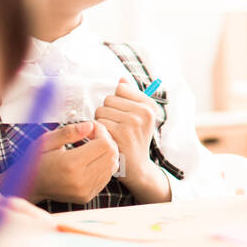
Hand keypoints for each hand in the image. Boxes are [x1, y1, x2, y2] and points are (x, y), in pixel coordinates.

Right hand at [23, 120, 119, 204]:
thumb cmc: (36, 161)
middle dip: (107, 139)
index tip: (92, 127)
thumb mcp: (47, 141)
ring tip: (92, 145)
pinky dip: (104, 164)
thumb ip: (69, 132)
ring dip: (107, 152)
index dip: (102, 131)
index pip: (104, 145)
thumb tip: (89, 126)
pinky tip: (92, 158)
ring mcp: (85, 191)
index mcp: (71, 165)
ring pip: (113, 165)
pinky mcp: (87, 196)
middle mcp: (80, 181)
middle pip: (112, 155)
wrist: (30, 186)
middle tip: (93, 134)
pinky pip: (107, 176)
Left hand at [95, 79, 168, 202]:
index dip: (117, 101)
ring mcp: (132, 124)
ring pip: (101, 111)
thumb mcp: (140, 117)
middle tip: (116, 126)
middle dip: (107, 112)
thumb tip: (121, 79)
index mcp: (149, 105)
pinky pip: (98, 123)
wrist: (137, 167)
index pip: (121, 88)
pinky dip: (98, 132)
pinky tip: (107, 140)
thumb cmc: (135, 138)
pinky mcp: (119, 135)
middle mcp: (143, 112)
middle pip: (108, 99)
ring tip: (112, 133)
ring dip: (101, 122)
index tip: (123, 113)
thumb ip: (131, 97)